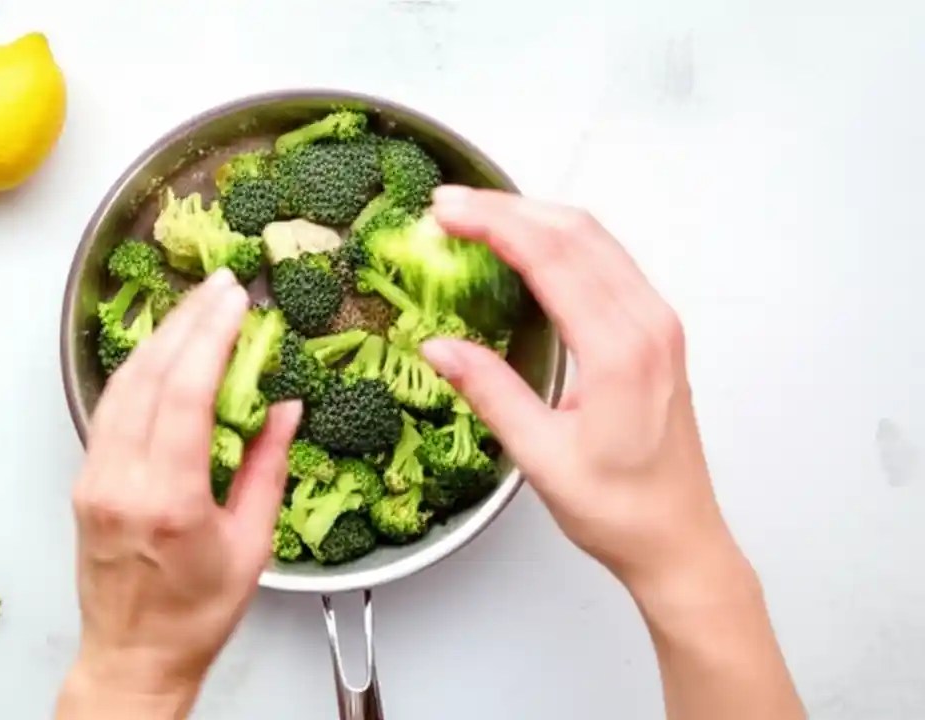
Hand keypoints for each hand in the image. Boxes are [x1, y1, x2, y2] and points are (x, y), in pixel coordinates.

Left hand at [61, 269, 300, 718]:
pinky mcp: (85, 481)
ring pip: (122, 386)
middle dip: (187, 321)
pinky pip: (111, 408)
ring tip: (195, 305)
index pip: (186, 393)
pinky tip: (161, 351)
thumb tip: (284, 406)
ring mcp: (96, 480)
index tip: (234, 300)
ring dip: (160, 337)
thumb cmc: (195, 616)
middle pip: (149, 376)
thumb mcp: (253, 545)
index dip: (211, 336)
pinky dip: (138, 370)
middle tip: (219, 287)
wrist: (134, 657)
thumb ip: (268, 467)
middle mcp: (122, 483)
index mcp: (170, 501)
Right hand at [422, 187, 736, 590]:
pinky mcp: (656, 331)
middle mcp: (648, 324)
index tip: (446, 211)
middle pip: (576, 232)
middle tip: (449, 205)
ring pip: (596, 239)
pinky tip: (526, 246)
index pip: (553, 258)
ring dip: (534, 217)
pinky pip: (609, 261)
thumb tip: (438, 346)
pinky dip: (561, 241)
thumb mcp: (541, 457)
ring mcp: (658, 323)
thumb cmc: (619, 510)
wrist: (679, 539)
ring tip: (477, 216)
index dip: (495, 224)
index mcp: (621, 351)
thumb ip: (490, 392)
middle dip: (508, 208)